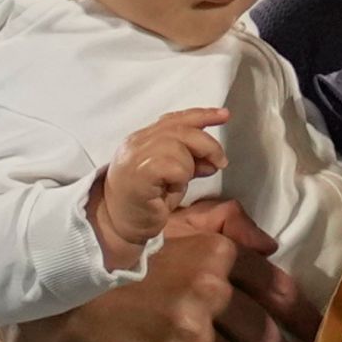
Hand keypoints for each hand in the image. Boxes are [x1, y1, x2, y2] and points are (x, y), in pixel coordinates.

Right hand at [13, 198, 321, 341]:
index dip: (305, 318)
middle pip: (266, 337)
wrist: (61, 294)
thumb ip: (224, 223)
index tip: (322, 339)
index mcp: (216, 253)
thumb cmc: (119, 255)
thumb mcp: (171, 222)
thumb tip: (271, 244)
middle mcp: (209, 291)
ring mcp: (190, 332)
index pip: (277, 289)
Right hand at [93, 108, 229, 263]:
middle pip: (181, 129)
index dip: (202, 115)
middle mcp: (137, 142)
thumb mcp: (173, 178)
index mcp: (143, 138)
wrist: (116, 226)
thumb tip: (215, 159)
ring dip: (189, 165)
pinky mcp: (138, 172)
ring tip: (181, 182)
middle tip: (219, 162)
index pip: (175, 119)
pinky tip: (171, 187)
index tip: (224, 115)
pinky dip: (180, 176)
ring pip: (178, 145)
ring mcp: (135, 155)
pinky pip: (172, 165)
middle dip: (207, 144)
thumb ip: (190, 162)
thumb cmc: (143, 204)